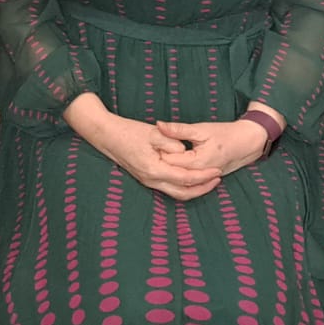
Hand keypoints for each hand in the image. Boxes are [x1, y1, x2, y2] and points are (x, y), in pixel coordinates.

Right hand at [65, 95, 220, 200]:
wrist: (106, 135)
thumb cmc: (128, 131)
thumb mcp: (154, 133)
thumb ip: (173, 143)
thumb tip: (185, 152)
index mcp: (154, 169)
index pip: (185, 178)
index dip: (204, 176)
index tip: (217, 170)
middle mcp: (151, 180)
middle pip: (183, 192)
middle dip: (202, 188)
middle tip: (217, 179)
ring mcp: (147, 181)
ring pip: (175, 193)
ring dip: (194, 189)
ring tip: (208, 180)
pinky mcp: (145, 178)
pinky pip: (169, 188)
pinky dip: (183, 186)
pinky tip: (191, 177)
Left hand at [155, 119, 267, 177]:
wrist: (246, 143)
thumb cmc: (225, 134)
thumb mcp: (201, 128)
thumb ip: (178, 129)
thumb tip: (159, 125)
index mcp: (197, 162)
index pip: (169, 161)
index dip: (157, 151)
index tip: (150, 141)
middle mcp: (198, 174)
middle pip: (172, 172)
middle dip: (161, 160)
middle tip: (151, 148)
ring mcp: (202, 179)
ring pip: (178, 178)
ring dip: (168, 168)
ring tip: (159, 155)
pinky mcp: (204, 179)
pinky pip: (186, 180)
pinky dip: (177, 172)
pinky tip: (170, 162)